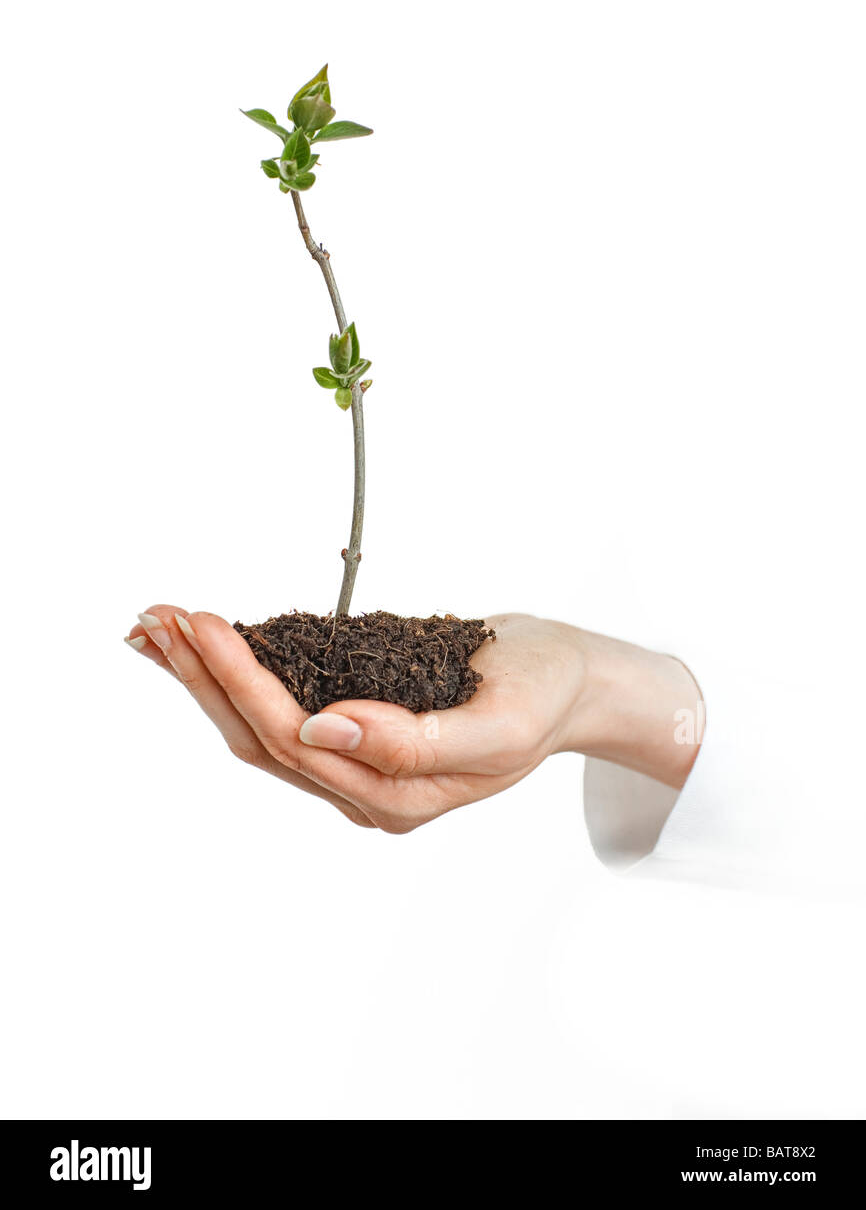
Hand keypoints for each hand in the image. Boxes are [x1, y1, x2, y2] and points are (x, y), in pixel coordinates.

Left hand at [126, 607, 701, 831]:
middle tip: (153, 619)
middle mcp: (364, 790)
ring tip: (156, 628)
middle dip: (200, 677)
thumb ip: (414, 743)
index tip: (202, 624)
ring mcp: (356, 765)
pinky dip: (237, 674)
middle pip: (256, 738)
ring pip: (256, 728)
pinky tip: (206, 645)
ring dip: (203, 678)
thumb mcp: (501, 721)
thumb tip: (323, 731)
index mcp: (396, 797)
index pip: (291, 739)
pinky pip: (279, 709)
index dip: (239, 681)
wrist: (575, 681)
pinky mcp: (354, 732)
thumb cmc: (546, 692)